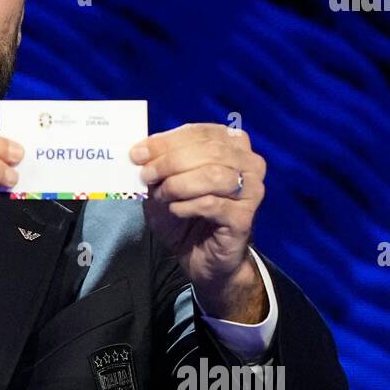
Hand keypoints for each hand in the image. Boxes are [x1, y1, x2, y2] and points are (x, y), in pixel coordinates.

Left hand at [129, 123, 266, 318]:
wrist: (200, 256)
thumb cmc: (185, 213)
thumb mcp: (165, 183)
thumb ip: (158, 164)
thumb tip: (141, 151)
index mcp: (232, 145)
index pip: (200, 132)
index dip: (166, 141)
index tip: (138, 153)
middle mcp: (249, 164)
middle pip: (209, 151)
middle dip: (170, 161)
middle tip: (146, 175)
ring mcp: (251, 190)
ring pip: (213, 176)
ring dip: (178, 185)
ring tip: (161, 196)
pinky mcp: (244, 218)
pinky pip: (211, 204)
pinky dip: (186, 206)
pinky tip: (176, 210)